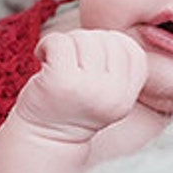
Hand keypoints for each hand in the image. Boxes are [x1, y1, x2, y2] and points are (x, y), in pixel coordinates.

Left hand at [13, 29, 147, 142]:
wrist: (40, 139)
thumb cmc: (71, 108)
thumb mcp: (106, 94)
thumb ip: (117, 68)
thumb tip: (114, 33)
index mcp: (125, 98)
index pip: (132, 51)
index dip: (110, 46)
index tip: (89, 60)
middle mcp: (111, 95)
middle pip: (107, 40)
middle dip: (84, 43)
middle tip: (68, 62)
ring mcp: (87, 88)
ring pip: (83, 38)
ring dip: (64, 44)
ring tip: (55, 63)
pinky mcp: (61, 81)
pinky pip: (59, 41)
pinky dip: (46, 44)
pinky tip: (41, 57)